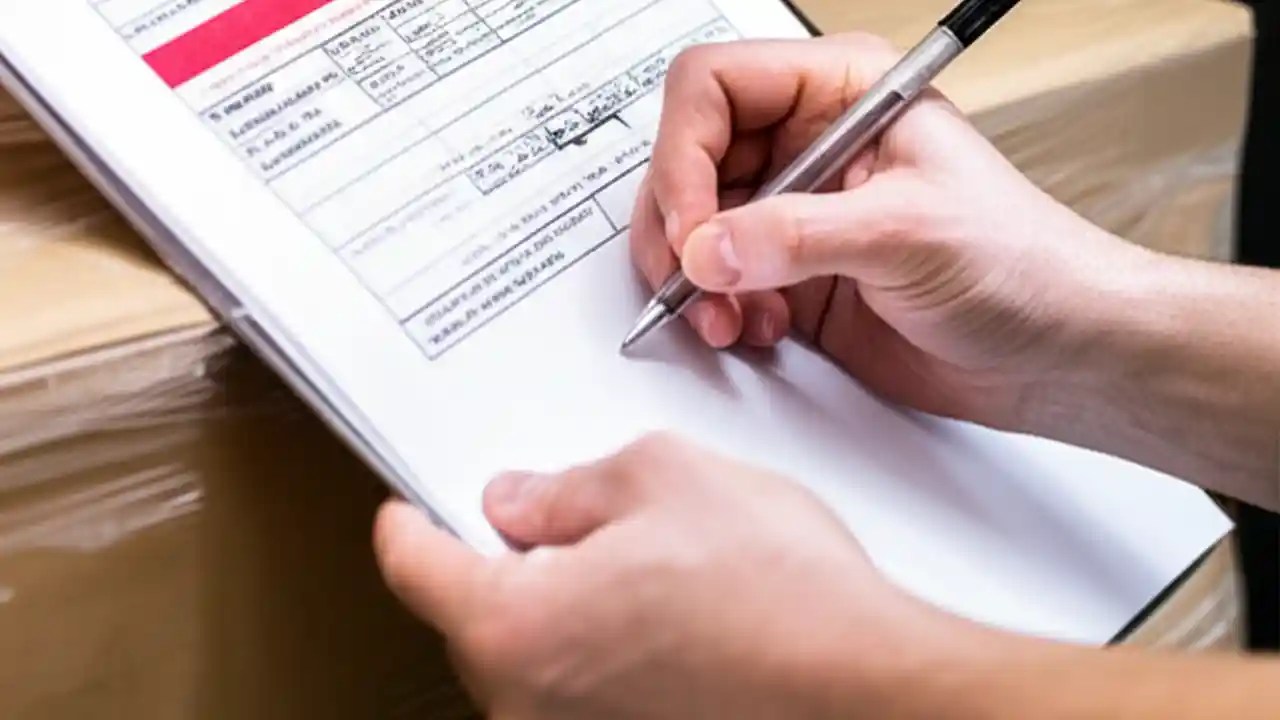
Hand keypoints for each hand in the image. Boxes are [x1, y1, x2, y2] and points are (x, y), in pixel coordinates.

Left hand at [373, 433, 980, 719]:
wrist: (872, 689)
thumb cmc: (781, 597)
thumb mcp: (661, 479)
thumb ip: (566, 487)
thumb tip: (524, 503)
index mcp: (515, 628)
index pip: (414, 566)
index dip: (409, 521)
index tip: (409, 507)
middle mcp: (530, 706)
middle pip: (473, 617)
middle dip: (502, 560)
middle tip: (555, 514)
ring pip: (533, 656)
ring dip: (561, 607)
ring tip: (641, 564)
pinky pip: (583, 692)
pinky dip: (602, 650)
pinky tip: (667, 616)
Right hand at [629, 33, 1148, 430]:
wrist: (1056, 353)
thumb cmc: (1023, 264)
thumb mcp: (906, 231)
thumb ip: (797, 235)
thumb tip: (706, 248)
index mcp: (843, 94)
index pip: (717, 88)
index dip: (686, 152)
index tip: (695, 225)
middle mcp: (811, 146)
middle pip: (690, 159)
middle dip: (679, 226)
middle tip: (695, 277)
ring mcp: (799, 214)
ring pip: (695, 227)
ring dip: (693, 278)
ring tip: (725, 316)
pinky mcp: (795, 277)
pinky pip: (719, 283)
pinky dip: (718, 309)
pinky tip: (757, 328)